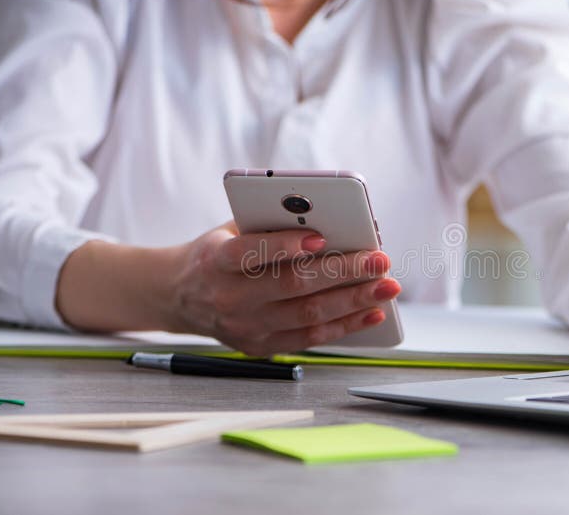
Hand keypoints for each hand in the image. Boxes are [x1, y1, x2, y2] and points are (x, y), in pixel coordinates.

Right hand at [166, 222, 400, 355]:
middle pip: (292, 286)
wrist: (182, 296)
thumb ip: (270, 223)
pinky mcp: (261, 347)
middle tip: (380, 260)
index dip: (286, 246)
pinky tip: (372, 312)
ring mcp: (246, 328)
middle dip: (343, 272)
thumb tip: (333, 220)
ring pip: (308, 315)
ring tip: (387, 286)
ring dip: (354, 301)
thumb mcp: (231, 228)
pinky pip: (310, 337)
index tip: (322, 237)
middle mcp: (229, 298)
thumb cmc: (219, 252)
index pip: (251, 253)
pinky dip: (345, 325)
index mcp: (216, 261)